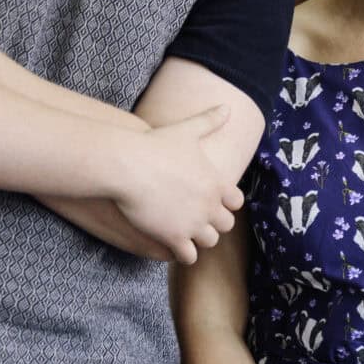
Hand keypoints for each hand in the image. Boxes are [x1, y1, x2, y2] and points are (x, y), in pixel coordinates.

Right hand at [113, 107, 243, 263]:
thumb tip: (228, 107)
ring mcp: (193, 224)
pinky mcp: (174, 238)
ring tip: (188, 236)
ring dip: (200, 239)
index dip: (227, 204)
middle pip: (225, 224)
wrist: (126, 165)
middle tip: (202, 222)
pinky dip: (184, 254)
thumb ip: (209, 121)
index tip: (215, 203)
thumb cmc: (155, 145)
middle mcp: (210, 206)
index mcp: (217, 183)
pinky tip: (174, 247)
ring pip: (209, 242)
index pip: (236, 202)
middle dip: (215, 224)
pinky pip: (188, 256)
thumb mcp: (187, 130)